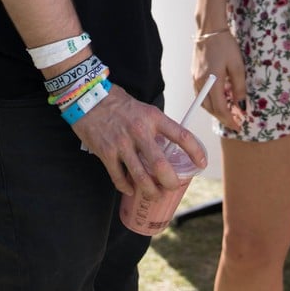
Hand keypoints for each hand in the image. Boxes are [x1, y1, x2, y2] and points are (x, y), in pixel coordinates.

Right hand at [72, 84, 207, 195]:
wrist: (87, 96)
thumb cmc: (117, 102)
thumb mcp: (142, 109)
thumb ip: (154, 127)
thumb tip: (168, 147)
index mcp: (152, 117)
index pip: (181, 135)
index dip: (195, 152)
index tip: (202, 163)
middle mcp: (139, 131)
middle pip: (161, 165)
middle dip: (170, 182)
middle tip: (172, 187)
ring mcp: (122, 143)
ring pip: (141, 177)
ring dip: (150, 191)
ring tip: (154, 194)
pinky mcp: (106, 152)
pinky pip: (119, 178)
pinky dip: (126, 187)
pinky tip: (129, 189)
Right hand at [192, 30, 246, 130]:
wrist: (210, 30)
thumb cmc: (225, 45)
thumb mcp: (237, 66)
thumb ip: (239, 88)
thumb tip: (241, 106)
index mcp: (212, 81)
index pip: (220, 109)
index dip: (230, 120)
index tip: (238, 125)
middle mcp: (201, 83)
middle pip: (210, 109)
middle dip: (223, 118)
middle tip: (236, 121)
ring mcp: (195, 79)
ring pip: (204, 103)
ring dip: (216, 111)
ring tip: (229, 112)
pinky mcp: (194, 75)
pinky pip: (201, 95)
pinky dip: (209, 102)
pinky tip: (219, 100)